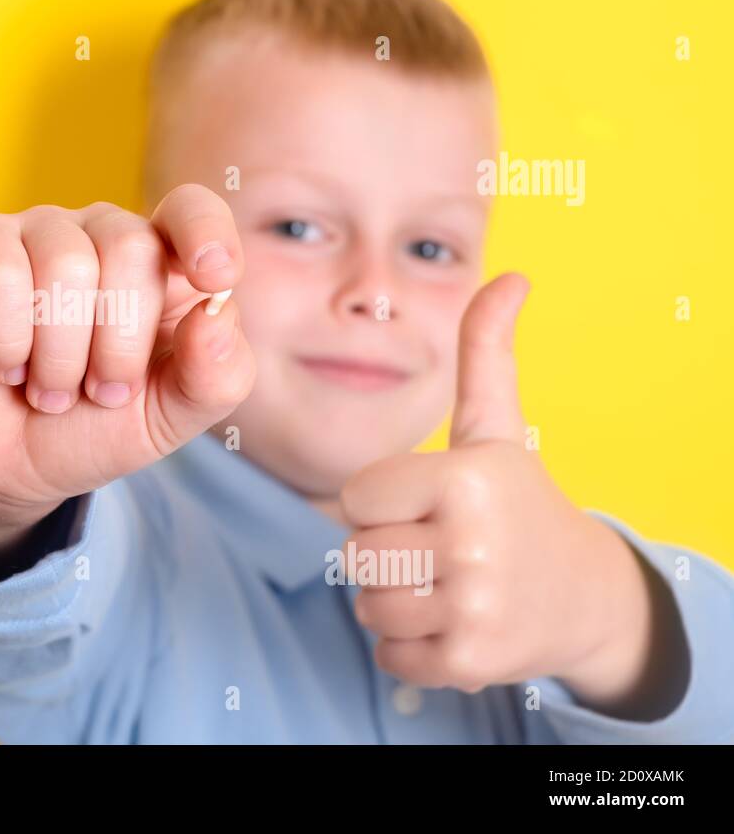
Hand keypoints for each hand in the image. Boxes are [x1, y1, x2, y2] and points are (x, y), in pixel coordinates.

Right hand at [0, 185, 255, 557]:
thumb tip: (219, 307)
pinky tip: (6, 368)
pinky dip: (8, 340)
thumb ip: (217, 375)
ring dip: (59, 356)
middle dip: (118, 344)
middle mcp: (102, 235)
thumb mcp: (169, 419)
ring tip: (50, 392)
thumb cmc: (92, 430)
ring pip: (65, 263)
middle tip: (100, 393)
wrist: (4, 469)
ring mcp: (38, 235)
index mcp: (162, 265)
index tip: (214, 279)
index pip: (190, 210)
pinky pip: (0, 272)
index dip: (206, 233)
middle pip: (130, 246)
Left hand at [341, 273, 667, 710]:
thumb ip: (484, 353)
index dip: (380, 501)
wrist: (583, 594)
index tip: (424, 501)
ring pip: (367, 606)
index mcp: (465, 479)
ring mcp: (472, 607)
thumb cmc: (518, 500)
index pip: (355, 497)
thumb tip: (510, 275)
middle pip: (355, 555)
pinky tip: (449, 620)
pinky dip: (408, 646)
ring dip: (392, 599)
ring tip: (442, 581)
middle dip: (383, 551)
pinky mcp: (469, 661)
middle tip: (432, 546)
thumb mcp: (497, 428)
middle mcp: (470, 544)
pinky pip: (388, 655)